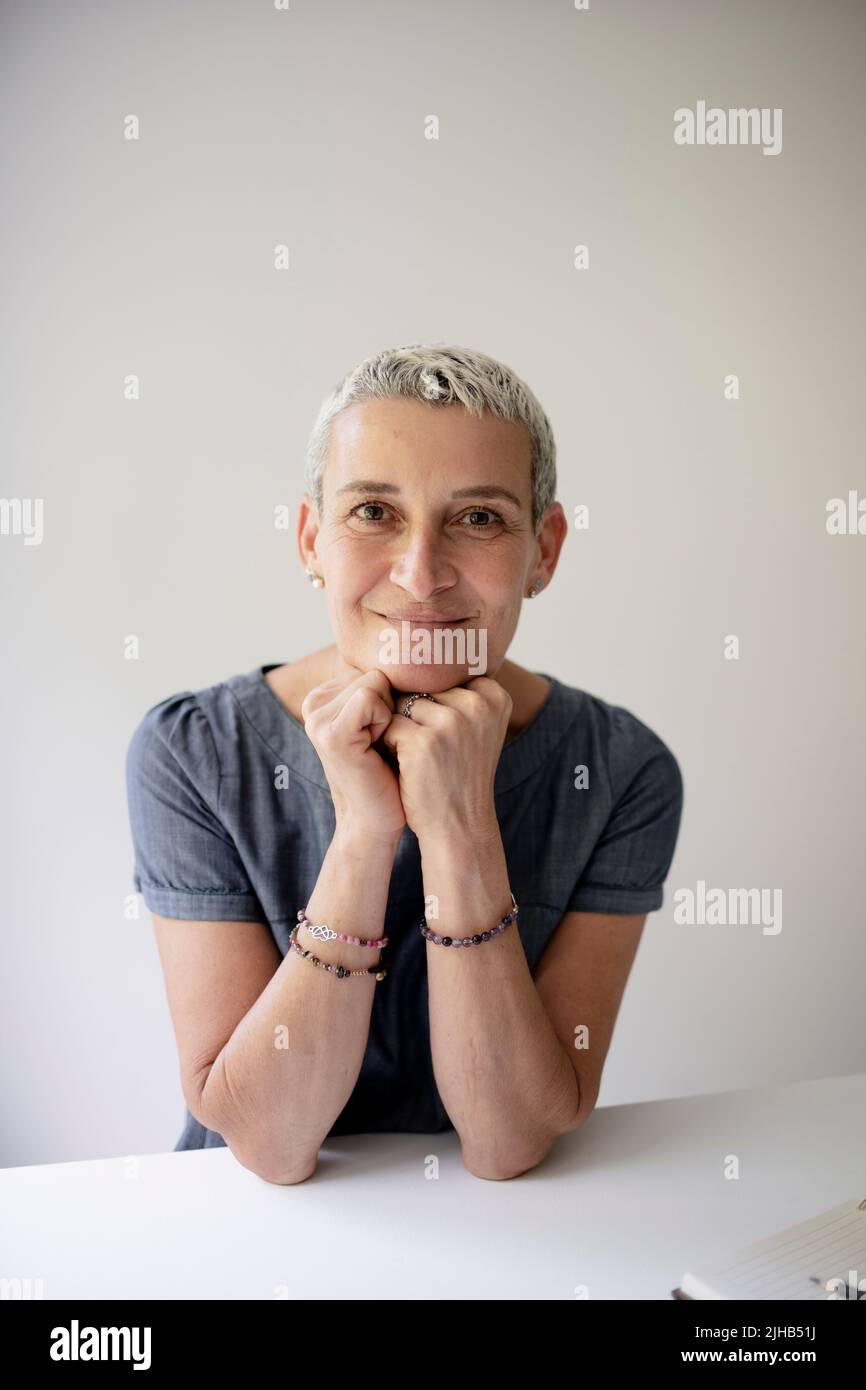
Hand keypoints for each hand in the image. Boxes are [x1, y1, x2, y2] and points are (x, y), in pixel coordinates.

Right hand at [301, 667, 405, 841]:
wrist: (378, 818)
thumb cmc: (390, 770)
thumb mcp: (384, 719)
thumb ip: (384, 686)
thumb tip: (420, 646)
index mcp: (324, 696)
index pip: (374, 667)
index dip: (392, 699)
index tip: (383, 732)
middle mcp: (313, 703)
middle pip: (375, 672)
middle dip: (392, 705)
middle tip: (382, 742)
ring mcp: (316, 718)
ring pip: (376, 682)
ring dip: (391, 715)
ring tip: (380, 746)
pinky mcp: (330, 732)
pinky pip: (372, 697)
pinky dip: (385, 721)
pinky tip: (376, 748)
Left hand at [379, 676, 511, 843]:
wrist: (459, 826)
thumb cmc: (459, 773)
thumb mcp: (475, 726)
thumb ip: (460, 690)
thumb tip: (417, 648)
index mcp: (495, 695)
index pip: (442, 677)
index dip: (435, 707)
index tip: (452, 739)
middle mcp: (478, 704)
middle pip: (422, 689)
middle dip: (416, 717)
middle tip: (435, 752)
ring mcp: (452, 722)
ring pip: (402, 705)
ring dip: (401, 729)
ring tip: (422, 758)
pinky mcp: (424, 741)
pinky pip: (388, 725)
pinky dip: (390, 745)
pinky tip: (409, 766)